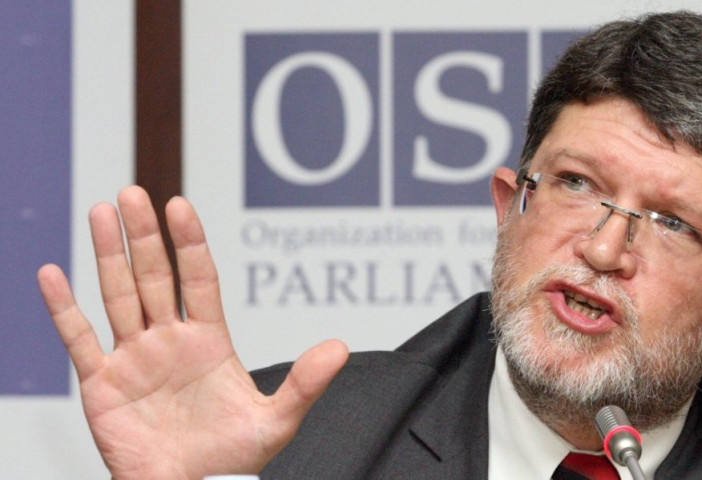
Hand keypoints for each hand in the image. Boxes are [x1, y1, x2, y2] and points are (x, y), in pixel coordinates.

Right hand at [37, 186, 348, 478]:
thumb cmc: (230, 460)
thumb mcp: (275, 420)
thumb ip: (305, 382)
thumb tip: (340, 347)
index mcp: (209, 342)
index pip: (199, 280)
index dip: (190, 243)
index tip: (180, 206)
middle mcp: (169, 341)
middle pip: (155, 277)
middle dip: (146, 235)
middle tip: (134, 194)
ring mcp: (134, 358)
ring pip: (118, 295)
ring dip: (109, 255)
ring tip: (103, 213)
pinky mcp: (102, 384)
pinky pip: (79, 339)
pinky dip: (63, 308)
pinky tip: (52, 275)